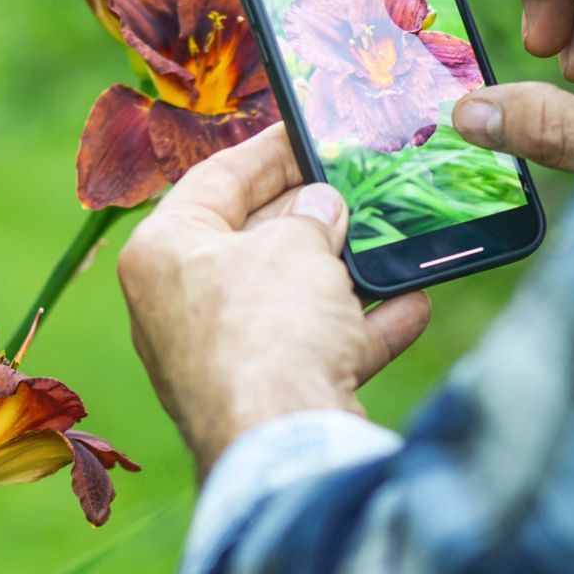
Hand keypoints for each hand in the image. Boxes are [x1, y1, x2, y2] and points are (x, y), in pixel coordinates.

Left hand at [117, 124, 431, 476]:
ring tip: (390, 240)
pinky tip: (412, 305)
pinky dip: (360, 329)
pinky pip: (314, 350)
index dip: (267, 150)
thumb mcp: (296, 243)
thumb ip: (311, 215)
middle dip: (310, 215)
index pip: (214, 180)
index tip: (307, 130)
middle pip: (252, 242)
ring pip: (287, 300)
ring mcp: (220, 358)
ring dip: (341, 274)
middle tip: (358, 185)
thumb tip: (321, 207)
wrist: (281, 442)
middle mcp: (178, 305)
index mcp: (161, 252)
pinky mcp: (262, 399)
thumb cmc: (267, 327)